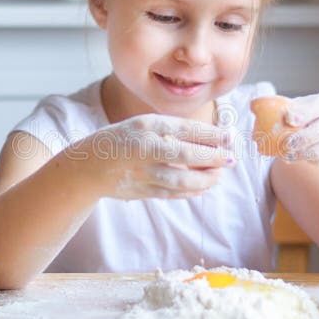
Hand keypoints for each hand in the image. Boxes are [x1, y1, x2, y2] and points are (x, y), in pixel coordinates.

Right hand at [78, 114, 233, 199]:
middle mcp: (143, 151)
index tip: (230, 137)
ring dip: (205, 179)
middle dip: (212, 158)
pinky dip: (191, 191)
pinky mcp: (142, 193)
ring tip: (219, 174)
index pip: (184, 131)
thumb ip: (175, 129)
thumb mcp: (145, 125)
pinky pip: (172, 194)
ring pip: (180, 180)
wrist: (87, 167)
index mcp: (145, 129)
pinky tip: (204, 186)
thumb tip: (214, 137)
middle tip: (231, 159)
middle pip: (185, 156)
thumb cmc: (123, 139)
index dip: (210, 136)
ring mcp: (141, 175)